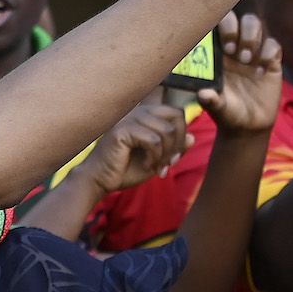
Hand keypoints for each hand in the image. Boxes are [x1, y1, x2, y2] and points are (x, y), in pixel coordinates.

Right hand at [75, 100, 191, 194]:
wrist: (100, 180)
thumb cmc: (126, 169)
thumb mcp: (157, 158)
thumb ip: (173, 148)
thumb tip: (192, 138)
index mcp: (145, 114)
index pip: (176, 112)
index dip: (182, 132)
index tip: (174, 154)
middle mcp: (138, 111)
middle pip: (176, 115)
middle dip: (178, 142)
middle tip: (169, 162)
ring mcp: (129, 118)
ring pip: (166, 130)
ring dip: (166, 153)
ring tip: (157, 167)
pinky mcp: (122, 130)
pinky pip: (153, 140)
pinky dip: (155, 157)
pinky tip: (147, 166)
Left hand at [199, 11, 282, 134]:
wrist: (249, 126)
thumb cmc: (227, 113)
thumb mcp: (217, 108)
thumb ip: (211, 101)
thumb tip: (203, 94)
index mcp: (216, 54)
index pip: (214, 26)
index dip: (217, 28)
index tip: (219, 46)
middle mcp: (233, 49)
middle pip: (235, 19)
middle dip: (234, 29)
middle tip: (232, 51)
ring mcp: (253, 53)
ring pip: (253, 24)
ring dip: (250, 37)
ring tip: (246, 61)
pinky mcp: (271, 61)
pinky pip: (273, 44)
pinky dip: (268, 52)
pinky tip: (262, 71)